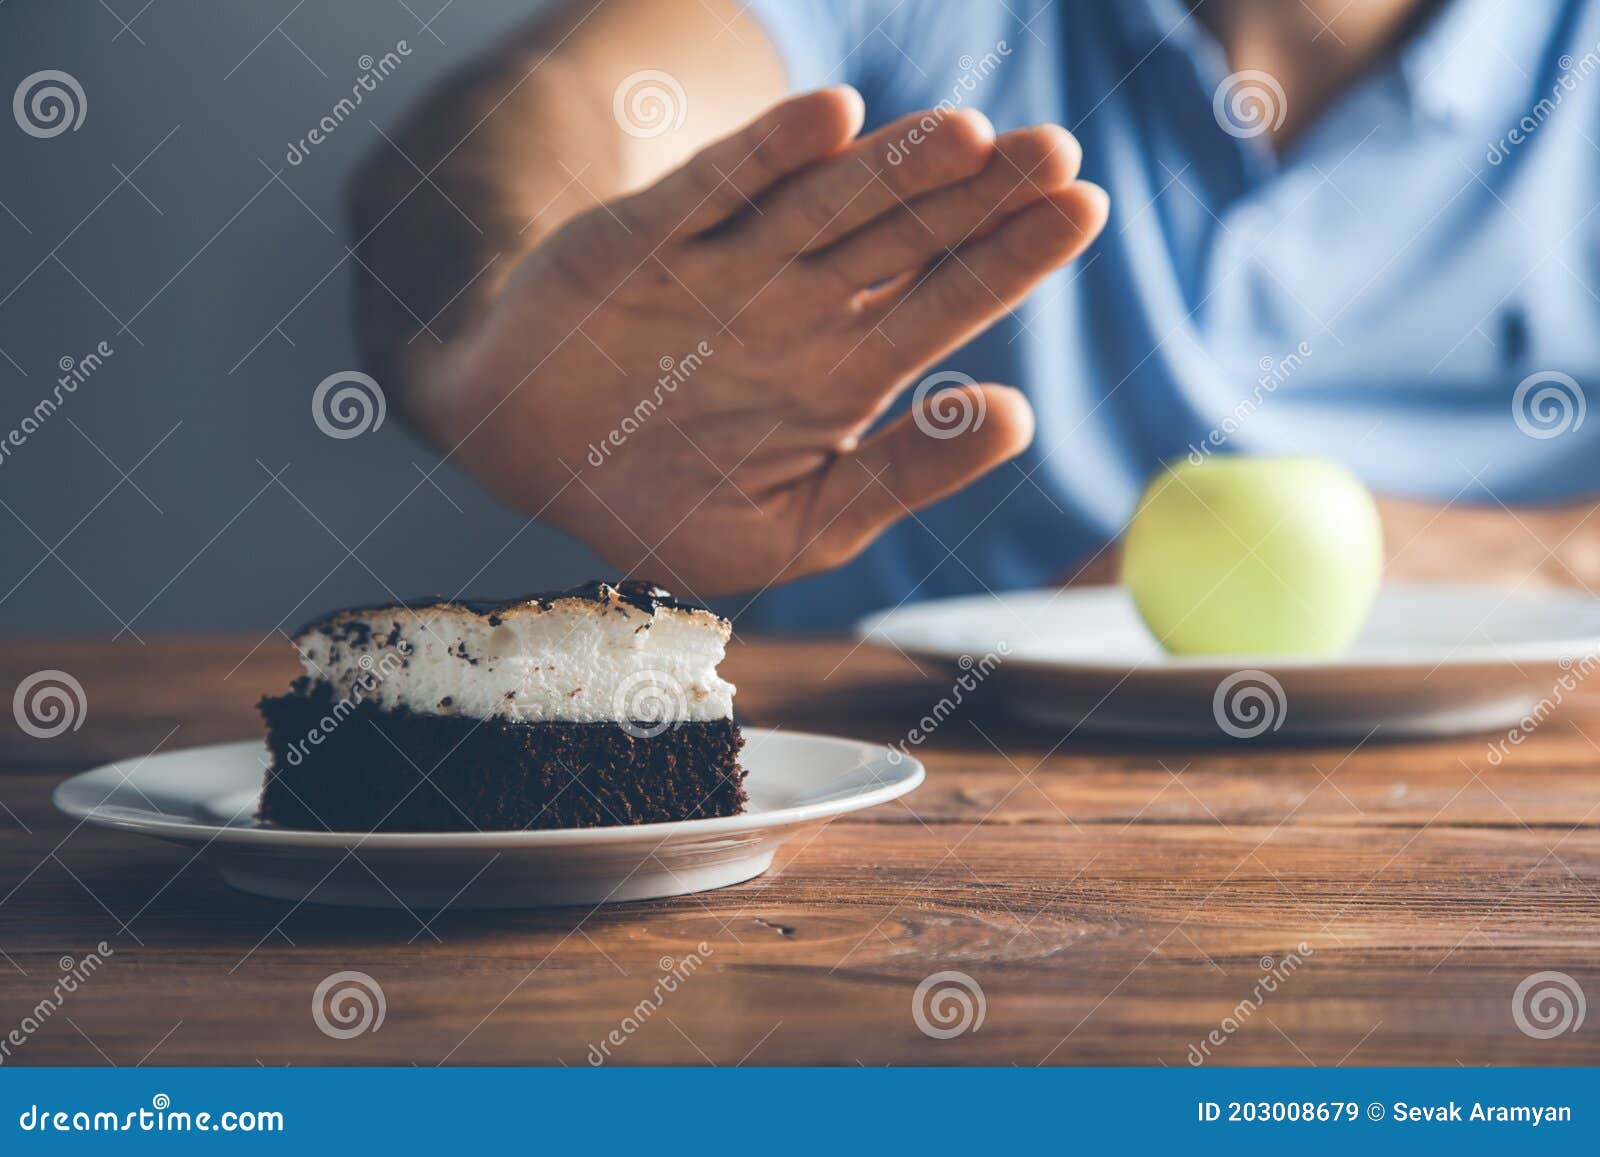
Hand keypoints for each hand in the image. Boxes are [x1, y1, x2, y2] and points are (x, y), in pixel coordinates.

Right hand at [417, 86, 1107, 597]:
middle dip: (978, 194)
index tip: (1082, 209)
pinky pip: (714, 190)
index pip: (944, 301)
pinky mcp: (647, 240)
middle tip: (1055, 149)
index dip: (1012, 256)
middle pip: (904, 236)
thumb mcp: (800, 527)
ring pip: (824, 203)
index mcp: (842, 374)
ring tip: (970, 135)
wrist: (530, 467)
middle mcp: (797, 307)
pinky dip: (769, 157)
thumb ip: (903, 475)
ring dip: (894, 166)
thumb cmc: (669, 503)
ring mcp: (725, 267)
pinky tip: (835, 120)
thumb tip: (1015, 416)